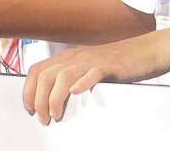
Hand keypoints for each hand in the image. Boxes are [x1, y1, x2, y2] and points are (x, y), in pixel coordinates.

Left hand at [22, 29, 169, 124]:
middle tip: (43, 118)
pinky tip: (76, 92)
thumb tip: (51, 99)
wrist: (141, 52)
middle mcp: (74, 57)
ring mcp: (91, 61)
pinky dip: (82, 82)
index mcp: (65, 58)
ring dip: (55, 97)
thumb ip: (68, 78)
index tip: (29, 108)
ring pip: (63, 76)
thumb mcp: (84, 68)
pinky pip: (92, 73)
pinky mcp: (109, 66)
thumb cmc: (112, 64)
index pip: (37, 71)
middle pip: (46, 76)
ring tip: (55, 114)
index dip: (28, 90)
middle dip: (39, 99)